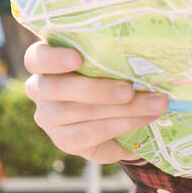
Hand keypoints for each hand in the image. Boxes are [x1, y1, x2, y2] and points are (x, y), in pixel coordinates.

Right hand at [23, 41, 168, 165]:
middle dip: (98, 90)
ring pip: (81, 112)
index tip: (77, 58)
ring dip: (123, 110)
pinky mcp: (64, 140)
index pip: (36, 58)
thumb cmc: (110, 77)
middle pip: (59, 88)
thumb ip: (113, 56)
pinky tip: (145, 119)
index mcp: (45, 62)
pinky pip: (92, 133)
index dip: (53, 58)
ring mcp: (48, 117)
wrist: (116, 119)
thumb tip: (147, 52)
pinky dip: (123, 125)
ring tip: (155, 105)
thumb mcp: (108, 63)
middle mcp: (40, 89)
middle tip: (129, 91)